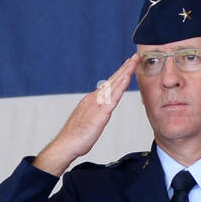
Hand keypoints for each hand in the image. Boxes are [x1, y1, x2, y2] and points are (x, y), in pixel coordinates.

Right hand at [32, 54, 136, 176]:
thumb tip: (102, 111)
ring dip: (125, 72)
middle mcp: (94, 98)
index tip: (127, 66)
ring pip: (114, 84)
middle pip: (112, 80)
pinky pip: (114, 96)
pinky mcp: (101, 112)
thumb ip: (95, 113)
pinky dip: (121, 85)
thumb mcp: (88, 121)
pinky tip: (127, 78)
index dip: (118, 75)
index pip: (107, 85)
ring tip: (134, 62)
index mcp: (91, 101)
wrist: (66, 144)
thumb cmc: (76, 137)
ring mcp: (97, 104)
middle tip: (134, 57)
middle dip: (124, 68)